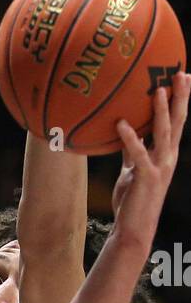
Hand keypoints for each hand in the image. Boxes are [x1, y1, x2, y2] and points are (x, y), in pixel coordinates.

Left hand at [112, 73, 190, 243]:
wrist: (134, 229)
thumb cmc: (132, 200)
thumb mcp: (132, 170)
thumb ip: (132, 151)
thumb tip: (126, 130)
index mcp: (165, 154)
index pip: (175, 122)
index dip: (179, 100)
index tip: (181, 77)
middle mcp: (167, 158)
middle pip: (176, 122)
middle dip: (180, 97)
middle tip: (180, 73)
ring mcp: (159, 167)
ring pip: (163, 133)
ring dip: (161, 111)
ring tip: (158, 89)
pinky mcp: (146, 177)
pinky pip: (138, 154)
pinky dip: (130, 138)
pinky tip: (121, 123)